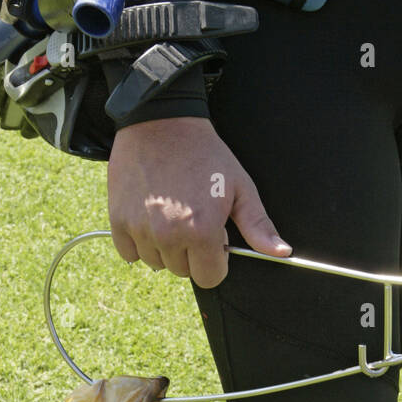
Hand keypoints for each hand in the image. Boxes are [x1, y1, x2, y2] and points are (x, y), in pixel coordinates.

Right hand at [107, 116, 291, 287]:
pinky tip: (149, 218)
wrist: (161, 122)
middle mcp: (169, 235)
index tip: (213, 238)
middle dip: (191, 253)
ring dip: (165, 248)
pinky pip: (130, 254)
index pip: (209, 278)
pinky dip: (139, 242)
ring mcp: (141, 229)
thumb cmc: (205, 154)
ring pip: (156, 263)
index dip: (215, 260)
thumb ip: (258, 225)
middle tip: (191, 218)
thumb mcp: (240, 187)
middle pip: (183, 272)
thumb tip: (282, 253)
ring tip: (169, 214)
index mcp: (202, 231)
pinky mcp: (118, 221)